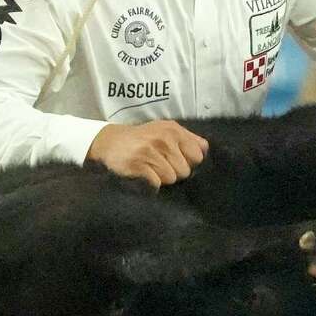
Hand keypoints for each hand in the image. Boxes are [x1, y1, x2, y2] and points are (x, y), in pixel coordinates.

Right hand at [86, 120, 209, 189]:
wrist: (109, 142)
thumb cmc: (142, 138)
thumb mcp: (165, 130)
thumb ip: (188, 139)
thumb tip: (206, 149)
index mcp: (173, 130)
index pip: (198, 156)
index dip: (188, 162)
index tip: (176, 161)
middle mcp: (163, 139)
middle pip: (185, 171)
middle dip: (174, 172)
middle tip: (158, 165)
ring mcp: (149, 152)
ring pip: (171, 179)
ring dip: (161, 179)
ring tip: (149, 169)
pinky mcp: (137, 166)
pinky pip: (156, 184)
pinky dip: (150, 185)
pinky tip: (142, 176)